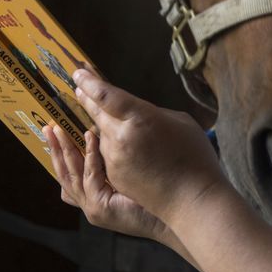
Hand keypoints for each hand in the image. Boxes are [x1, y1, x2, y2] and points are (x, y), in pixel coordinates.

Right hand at [44, 125, 169, 242]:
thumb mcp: (126, 175)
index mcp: (92, 196)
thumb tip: (103, 135)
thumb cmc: (153, 195)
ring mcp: (92, 207)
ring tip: (58, 130)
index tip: (52, 132)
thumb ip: (113, 162)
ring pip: (71, 175)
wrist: (168, 218)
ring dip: (65, 150)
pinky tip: (91, 138)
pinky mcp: (100, 208)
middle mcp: (88, 202)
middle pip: (64, 173)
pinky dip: (90, 156)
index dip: (58, 154)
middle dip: (54, 149)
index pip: (68, 173)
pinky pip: (91, 177)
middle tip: (47, 127)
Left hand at [72, 69, 223, 222]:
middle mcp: (121, 137)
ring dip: (99, 125)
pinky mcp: (112, 176)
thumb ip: (152, 114)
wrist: (192, 199)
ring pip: (99, 134)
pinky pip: (104, 154)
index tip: (78, 72)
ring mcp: (114, 158)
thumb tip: (135, 114)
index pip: (106, 95)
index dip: (90, 82)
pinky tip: (114, 144)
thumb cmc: (194, 157)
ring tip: (104, 119)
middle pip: (96, 112)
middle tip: (77, 87)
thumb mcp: (180, 123)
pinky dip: (106, 146)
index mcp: (141, 118)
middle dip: (86, 98)